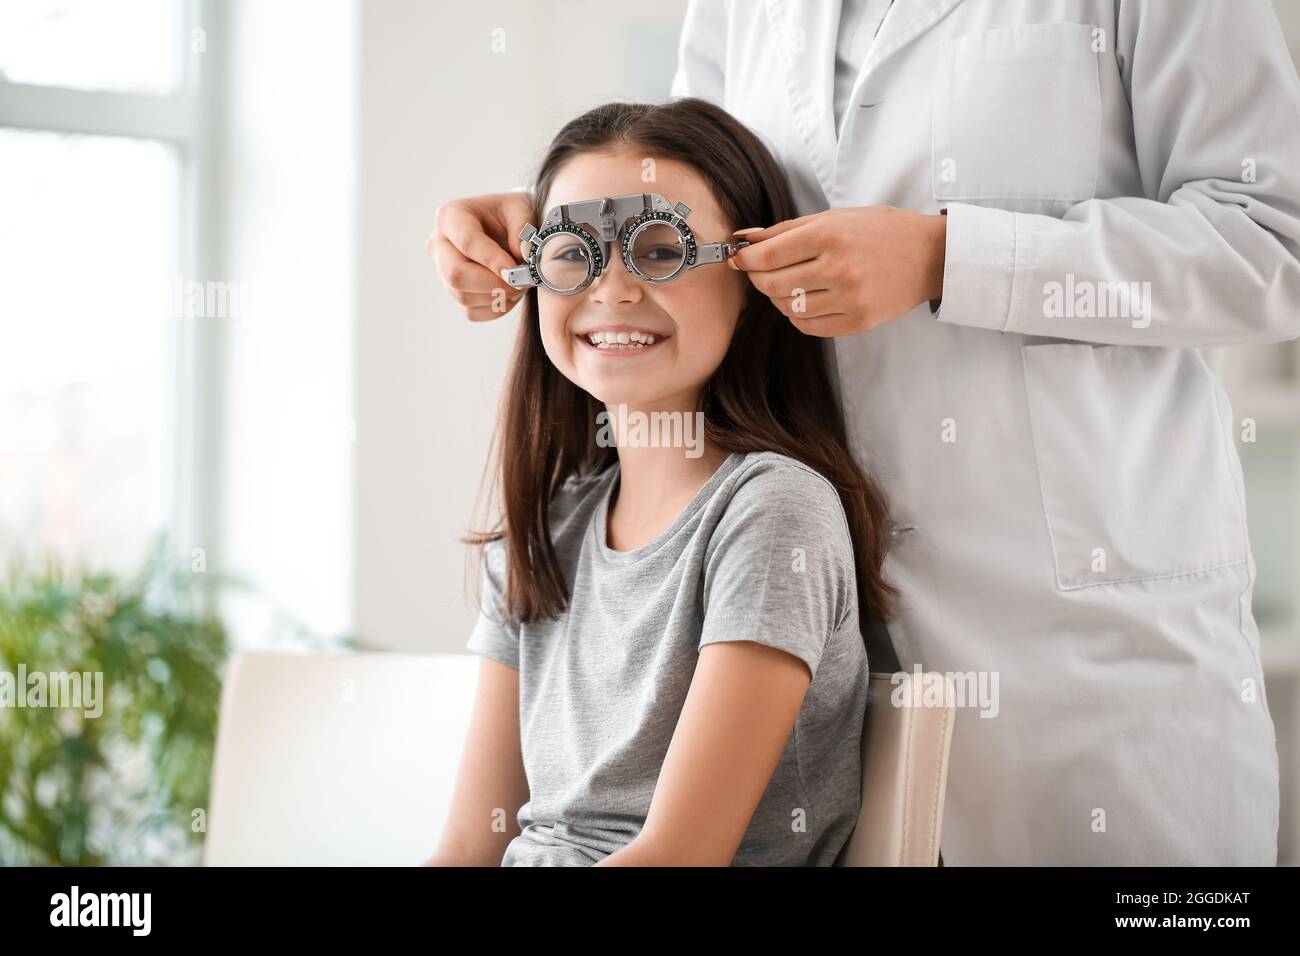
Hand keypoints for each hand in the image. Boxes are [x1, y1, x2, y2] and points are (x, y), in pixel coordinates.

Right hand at [427, 191, 533, 320]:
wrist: (509, 228)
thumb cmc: (512, 215)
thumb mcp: (522, 209)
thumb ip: (523, 230)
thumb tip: (524, 255)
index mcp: (451, 216)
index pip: (466, 242)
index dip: (492, 259)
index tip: (514, 268)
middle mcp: (439, 244)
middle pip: (456, 275)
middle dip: (493, 283)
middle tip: (520, 281)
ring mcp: (442, 271)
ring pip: (464, 297)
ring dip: (499, 296)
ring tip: (520, 283)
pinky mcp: (453, 292)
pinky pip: (471, 312)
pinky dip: (496, 308)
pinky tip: (510, 292)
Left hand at [729, 206, 946, 335]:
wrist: (929, 256)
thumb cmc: (880, 231)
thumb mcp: (835, 217)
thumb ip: (786, 230)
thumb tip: (744, 240)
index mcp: (831, 235)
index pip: (769, 256)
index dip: (745, 261)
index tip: (738, 260)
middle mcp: (840, 269)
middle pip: (772, 285)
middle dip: (757, 279)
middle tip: (760, 271)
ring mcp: (850, 299)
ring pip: (788, 308)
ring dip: (778, 297)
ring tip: (790, 282)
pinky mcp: (857, 322)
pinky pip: (807, 326)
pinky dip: (798, 314)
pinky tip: (807, 299)